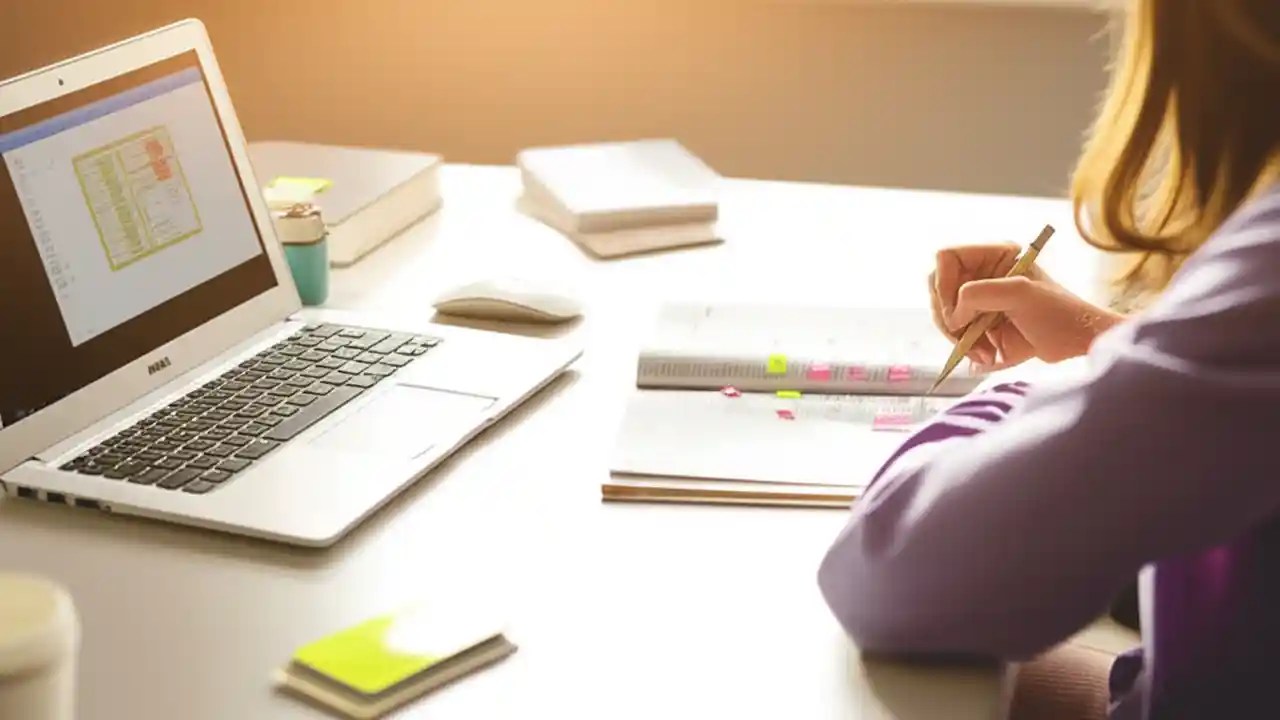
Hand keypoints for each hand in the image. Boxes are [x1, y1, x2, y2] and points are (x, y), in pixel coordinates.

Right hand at [928, 243, 1122, 370]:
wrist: (1077, 343)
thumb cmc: (1058, 313)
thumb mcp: (1020, 293)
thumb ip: (978, 294)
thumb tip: (954, 316)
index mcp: (993, 255)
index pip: (946, 258)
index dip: (943, 283)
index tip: (956, 312)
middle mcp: (982, 274)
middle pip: (938, 288)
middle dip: (948, 316)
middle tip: (962, 336)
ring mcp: (980, 300)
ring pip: (944, 314)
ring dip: (958, 337)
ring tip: (983, 354)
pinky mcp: (981, 324)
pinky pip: (956, 334)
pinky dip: (966, 349)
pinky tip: (987, 357)